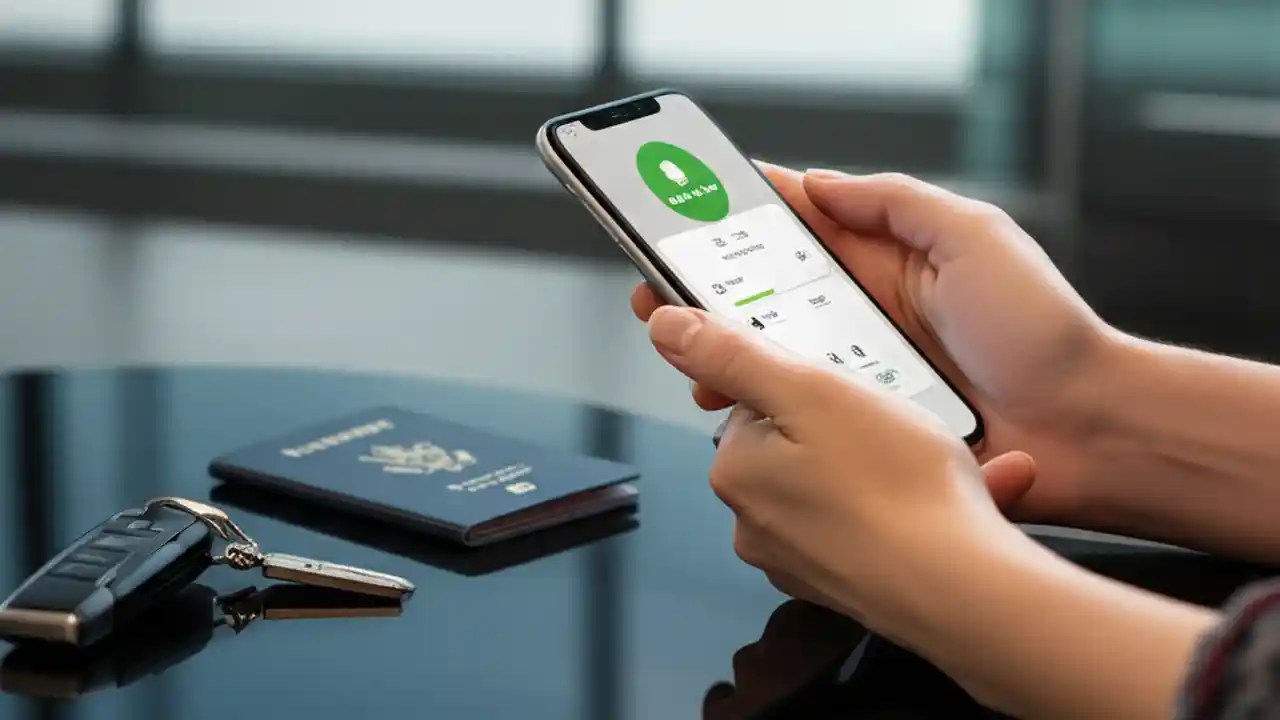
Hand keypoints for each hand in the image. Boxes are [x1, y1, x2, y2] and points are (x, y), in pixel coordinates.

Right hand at [632, 167, 1115, 524]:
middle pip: (771, 297)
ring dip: (729, 356)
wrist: (1088, 429)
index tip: (687, 219)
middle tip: (661, 297)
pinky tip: (736, 407)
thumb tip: (823, 184)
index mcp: (888, 262)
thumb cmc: (1041, 329)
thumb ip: (898, 202)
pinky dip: (768, 407)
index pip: (801, 229)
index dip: (742, 222)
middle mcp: (868, 315)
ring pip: (777, 359)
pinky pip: (806, 413)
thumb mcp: (975, 236)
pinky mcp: (871, 426)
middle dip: (713, 296)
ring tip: (690, 358)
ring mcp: (866, 374)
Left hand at [646, 306, 1037, 645]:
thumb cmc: (894, 488)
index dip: (809, 384)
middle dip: (851, 425)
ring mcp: (802, 558)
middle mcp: (756, 521)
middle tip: (898, 426)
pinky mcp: (849, 581)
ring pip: (842, 483)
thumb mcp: (809, 391)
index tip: (848, 390)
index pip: (755, 399)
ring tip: (936, 462)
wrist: (963, 591)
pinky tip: (954, 496)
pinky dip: (909, 505)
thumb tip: (665, 328)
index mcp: (736, 470)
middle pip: (797, 441)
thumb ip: (732, 355)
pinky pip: (874, 523)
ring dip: (889, 465)